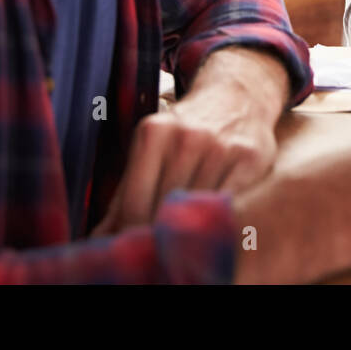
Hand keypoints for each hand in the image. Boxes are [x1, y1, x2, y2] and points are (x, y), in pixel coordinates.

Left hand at [92, 47, 286, 234]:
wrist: (237, 95)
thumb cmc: (187, 131)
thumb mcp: (151, 148)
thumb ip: (126, 194)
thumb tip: (100, 238)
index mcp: (153, 133)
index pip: (134, 205)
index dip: (130, 236)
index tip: (134, 252)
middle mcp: (187, 137)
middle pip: (164, 211)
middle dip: (158, 238)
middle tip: (158, 254)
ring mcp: (221, 147)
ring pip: (196, 211)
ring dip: (190, 233)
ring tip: (184, 244)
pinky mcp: (250, 158)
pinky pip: (229, 204)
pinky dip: (218, 221)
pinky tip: (212, 227)